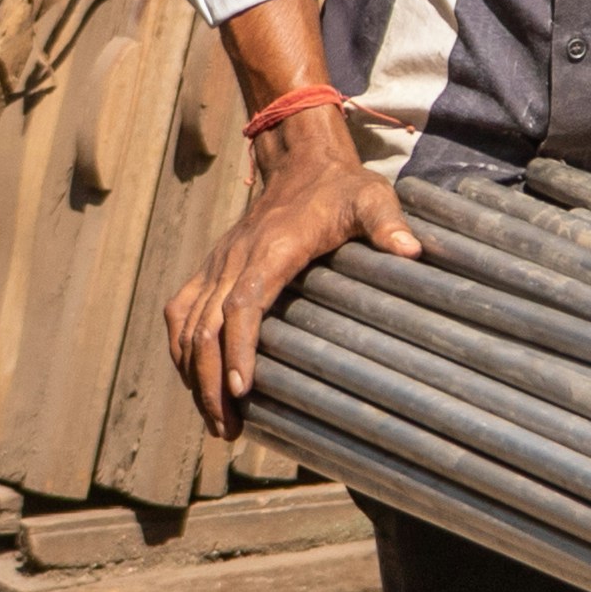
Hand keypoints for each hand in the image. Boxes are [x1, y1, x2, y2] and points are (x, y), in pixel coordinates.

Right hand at [173, 115, 424, 429]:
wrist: (301, 161)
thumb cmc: (342, 187)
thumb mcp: (372, 198)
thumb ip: (388, 223)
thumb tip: (410, 253)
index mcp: (272, 248)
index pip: (242, 304)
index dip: (237, 349)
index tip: (241, 390)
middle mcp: (235, 258)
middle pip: (206, 327)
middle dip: (210, 383)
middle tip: (229, 430)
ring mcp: (218, 263)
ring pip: (188, 325)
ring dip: (193, 376)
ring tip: (218, 422)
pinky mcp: (211, 268)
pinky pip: (182, 311)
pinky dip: (180, 350)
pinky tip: (194, 383)